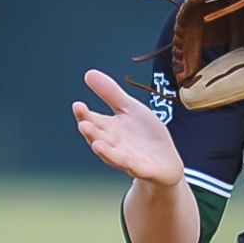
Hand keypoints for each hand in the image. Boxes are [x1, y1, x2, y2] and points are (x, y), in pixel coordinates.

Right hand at [73, 71, 184, 186]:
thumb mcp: (130, 108)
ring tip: (97, 144)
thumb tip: (88, 73)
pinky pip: (135, 168)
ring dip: (105, 151)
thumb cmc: (144, 134)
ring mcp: (127, 158)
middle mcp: (114, 144)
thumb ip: (110, 93)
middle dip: (91, 133)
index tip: (77, 105)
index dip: (84, 114)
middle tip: (83, 124)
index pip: (93, 120)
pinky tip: (127, 160)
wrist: (165, 159)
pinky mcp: (143, 169)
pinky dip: (131, 165)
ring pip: (113, 156)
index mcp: (109, 128)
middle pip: (99, 138)